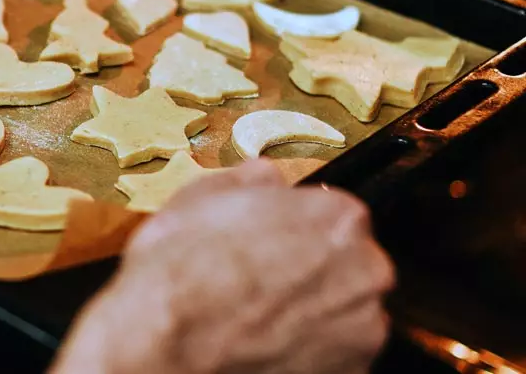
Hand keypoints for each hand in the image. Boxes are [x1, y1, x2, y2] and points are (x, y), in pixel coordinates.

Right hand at [52, 160, 393, 373]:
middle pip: (348, 265)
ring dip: (315, 313)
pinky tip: (266, 344)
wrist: (166, 342)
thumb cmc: (183, 272)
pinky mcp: (350, 372)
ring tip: (261, 318)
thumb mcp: (200, 199)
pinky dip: (310, 352)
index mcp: (338, 217)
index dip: (296, 229)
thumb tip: (262, 177)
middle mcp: (365, 271)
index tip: (273, 240)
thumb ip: (248, 182)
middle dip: (313, 271)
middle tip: (264, 281)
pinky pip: (336, 356)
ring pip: (344, 313)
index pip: (334, 215)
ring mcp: (362, 328)